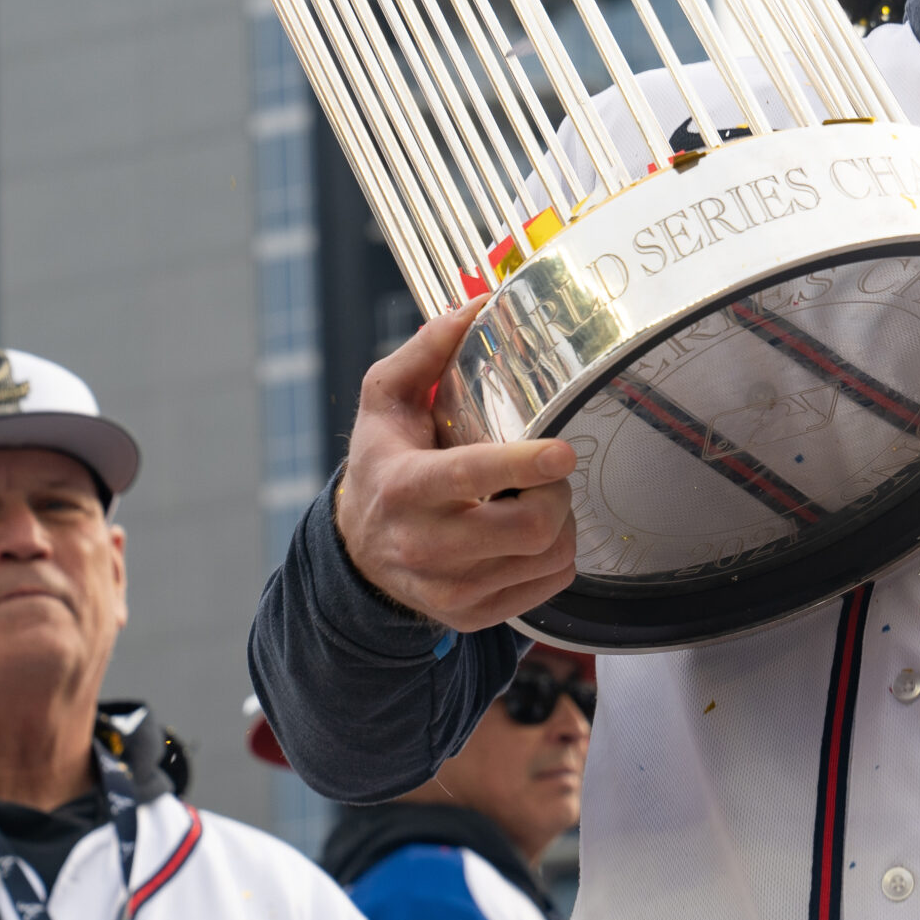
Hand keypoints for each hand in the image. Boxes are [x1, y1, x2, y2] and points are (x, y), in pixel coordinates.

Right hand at [334, 300, 578, 632]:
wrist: (356, 552)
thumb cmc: (381, 464)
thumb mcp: (385, 401)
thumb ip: (427, 350)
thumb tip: (475, 305)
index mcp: (405, 487)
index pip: (472, 477)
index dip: (524, 465)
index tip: (562, 451)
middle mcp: (425, 544)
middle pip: (529, 528)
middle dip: (558, 493)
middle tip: (552, 472)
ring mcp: (449, 587)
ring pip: (547, 558)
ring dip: (563, 523)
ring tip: (540, 499)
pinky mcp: (471, 613)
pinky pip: (548, 587)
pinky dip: (556, 556)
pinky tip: (532, 534)